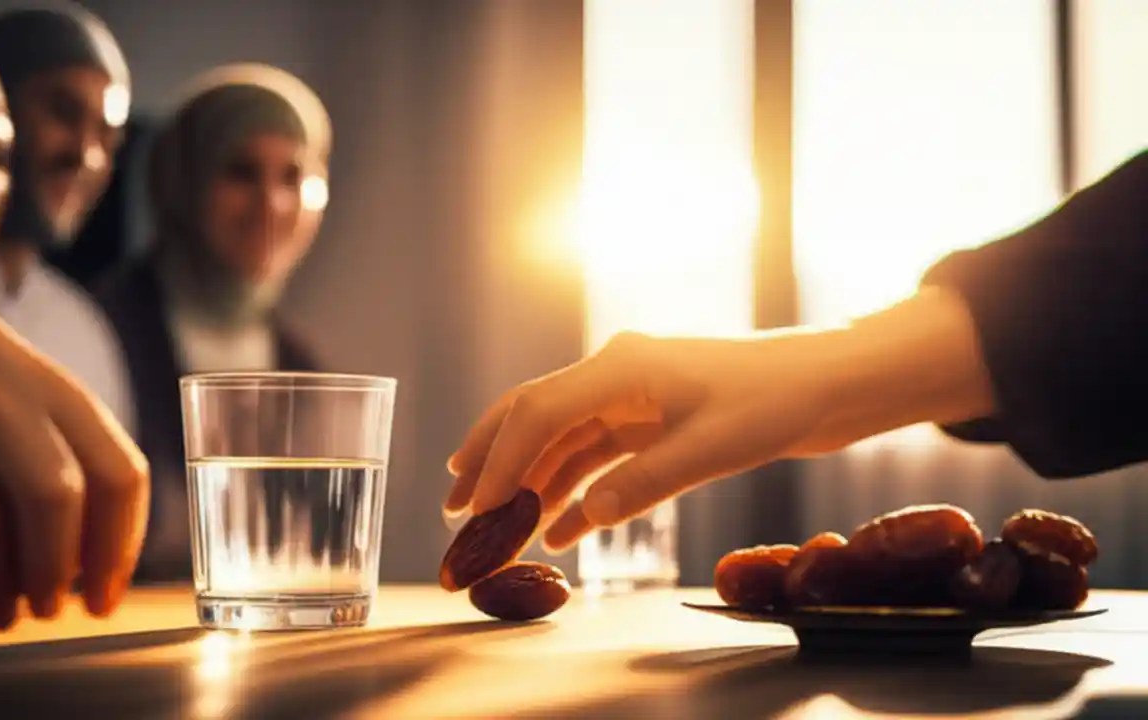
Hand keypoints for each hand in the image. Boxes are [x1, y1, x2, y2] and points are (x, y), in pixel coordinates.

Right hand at [0, 260, 148, 629]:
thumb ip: (68, 441)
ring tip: (8, 615)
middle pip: (55, 501)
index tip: (111, 589)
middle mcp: (0, 404)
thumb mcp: (29, 377)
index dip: (122, 543)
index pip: (118, 472)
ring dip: (2, 587)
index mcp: (53, 388)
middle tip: (58, 610)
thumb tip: (97, 538)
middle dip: (61, 572)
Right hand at [444, 287, 991, 551]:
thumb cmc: (778, 401)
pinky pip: (598, 457)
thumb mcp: (713, 448)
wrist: (831, 381)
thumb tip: (584, 516)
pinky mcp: (653, 420)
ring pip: (562, 440)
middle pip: (534, 416)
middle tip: (456, 505)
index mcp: (622, 366)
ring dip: (529, 481)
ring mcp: (633, 397)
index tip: (473, 505)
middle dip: (492, 460)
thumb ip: (644, 483)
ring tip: (497, 525)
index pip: (539, 411)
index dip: (500, 460)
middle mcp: (617, 375)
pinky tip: (558, 529)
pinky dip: (575, 491)